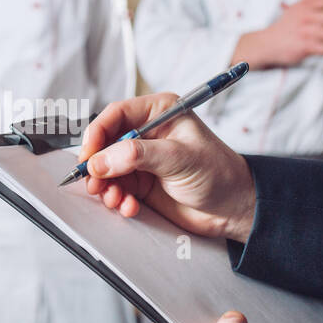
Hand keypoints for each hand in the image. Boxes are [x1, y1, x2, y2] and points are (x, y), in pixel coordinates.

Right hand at [80, 92, 257, 241]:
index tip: (89, 156)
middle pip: (105, 143)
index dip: (97, 134)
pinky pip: (116, 189)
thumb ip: (137, 156)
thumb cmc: (219, 174)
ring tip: (116, 199)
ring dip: (106, 186)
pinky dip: (117, 199)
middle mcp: (147, 134)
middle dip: (98, 165)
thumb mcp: (179, 158)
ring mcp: (142, 160)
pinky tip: (129, 206)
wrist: (233, 209)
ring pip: (107, 169)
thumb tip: (101, 160)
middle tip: (95, 183)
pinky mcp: (141, 184)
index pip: (116, 115)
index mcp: (159, 113)